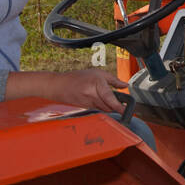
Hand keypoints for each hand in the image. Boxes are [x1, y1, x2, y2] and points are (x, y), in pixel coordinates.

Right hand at [10, 67, 125, 112]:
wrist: (59, 86)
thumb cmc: (78, 77)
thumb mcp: (97, 73)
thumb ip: (113, 80)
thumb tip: (125, 86)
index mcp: (96, 84)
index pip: (110, 98)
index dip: (119, 106)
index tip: (125, 110)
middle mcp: (92, 95)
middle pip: (109, 106)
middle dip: (115, 106)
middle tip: (123, 104)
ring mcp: (88, 103)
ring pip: (104, 109)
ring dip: (109, 107)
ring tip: (109, 100)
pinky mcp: (86, 108)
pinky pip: (98, 109)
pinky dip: (102, 107)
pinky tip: (100, 101)